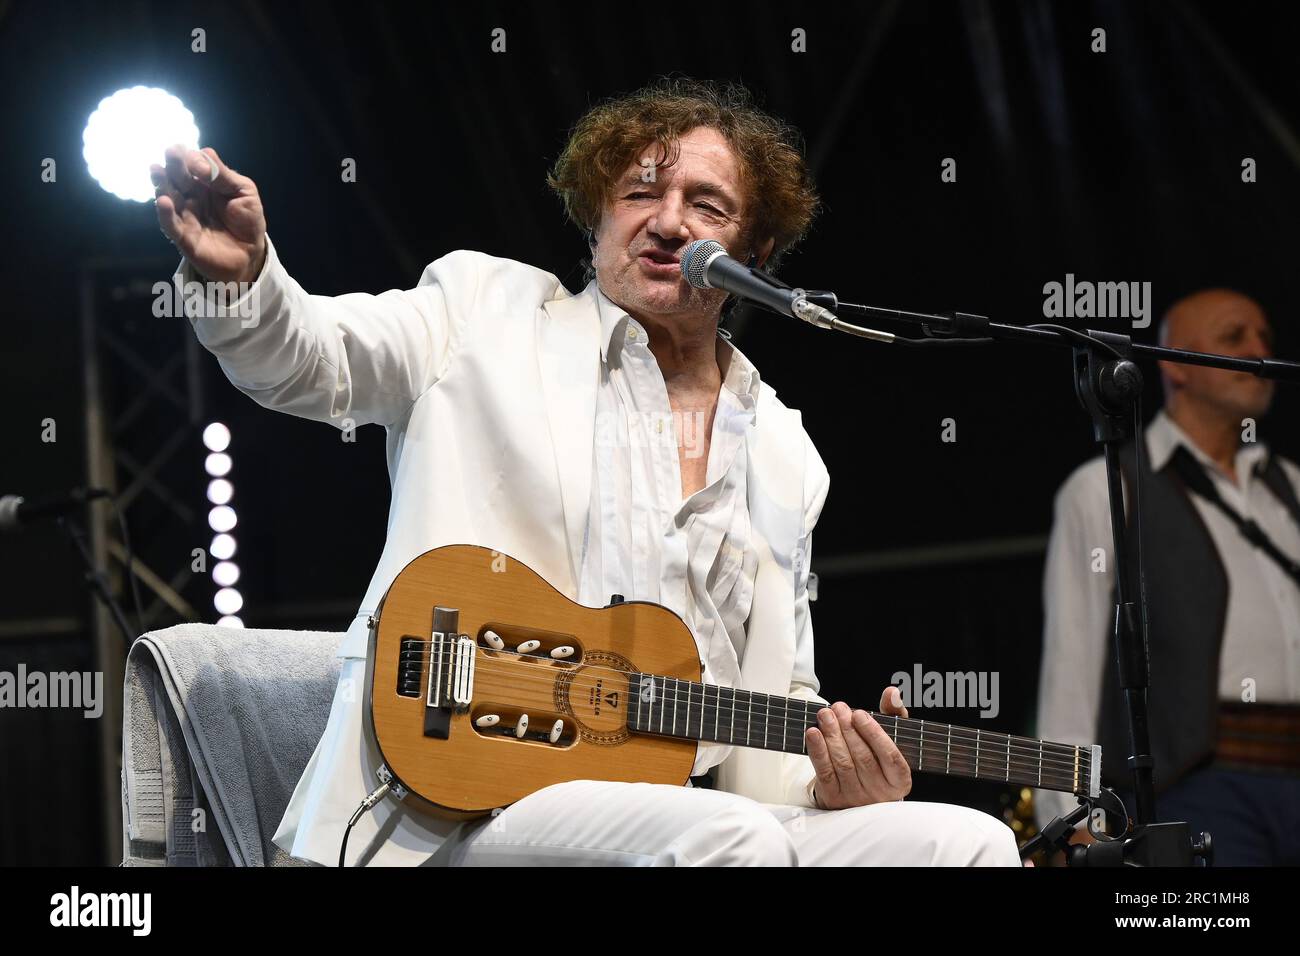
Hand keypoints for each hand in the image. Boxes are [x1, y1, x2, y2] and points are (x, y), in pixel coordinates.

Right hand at [151, 145, 266, 283]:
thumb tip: (204, 153)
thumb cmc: (247, 220)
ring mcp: (185, 216)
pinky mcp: (184, 238)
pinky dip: (166, 214)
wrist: (251, 253)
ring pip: (169, 198)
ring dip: (161, 184)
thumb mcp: (244, 192)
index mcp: (205, 183)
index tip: (190, 153)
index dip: (191, 158)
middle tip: (170, 151)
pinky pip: (171, 226)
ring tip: (157, 169)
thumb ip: (224, 175)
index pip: (193, 166)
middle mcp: (190, 197)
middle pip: (178, 178)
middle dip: (174, 165)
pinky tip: (163, 201)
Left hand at [806, 687, 912, 809]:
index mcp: (900, 779)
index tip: (859, 714)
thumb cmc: (877, 758)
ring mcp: (857, 798)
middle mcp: (881, 792)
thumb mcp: (891, 737)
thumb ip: (893, 713)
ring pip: (843, 763)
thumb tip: (892, 693)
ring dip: (831, 736)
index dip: (874, 733)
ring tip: (825, 715)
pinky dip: (818, 751)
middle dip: (847, 729)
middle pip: (863, 757)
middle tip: (838, 708)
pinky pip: (825, 773)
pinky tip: (813, 734)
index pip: (890, 756)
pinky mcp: (835, 799)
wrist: (856, 790)